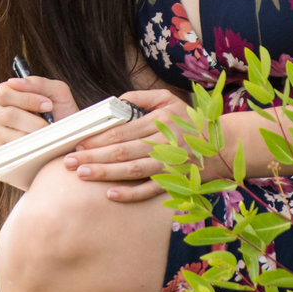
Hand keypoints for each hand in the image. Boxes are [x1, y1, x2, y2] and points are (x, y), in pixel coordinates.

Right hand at [0, 72, 74, 190]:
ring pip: (13, 135)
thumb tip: (13, 82)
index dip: (27, 99)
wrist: (70, 139)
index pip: (4, 93)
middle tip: (50, 123)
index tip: (48, 105)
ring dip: (35, 136)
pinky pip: (13, 153)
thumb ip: (37, 83)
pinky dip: (31, 150)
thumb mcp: (56, 92)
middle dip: (33, 120)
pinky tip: (42, 147)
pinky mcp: (2, 154)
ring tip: (49, 136)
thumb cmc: (61, 112)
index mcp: (5, 95)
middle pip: (7, 115)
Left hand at [60, 88, 186, 201]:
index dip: (99, 138)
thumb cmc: (189, 121)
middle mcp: (165, 143)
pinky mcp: (175, 182)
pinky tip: (111, 194)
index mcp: (161, 121)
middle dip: (94, 156)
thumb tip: (115, 102)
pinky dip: (131, 194)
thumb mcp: (169, 100)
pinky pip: (150, 190)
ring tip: (82, 175)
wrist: (223, 145)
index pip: (124, 131)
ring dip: (106, 173)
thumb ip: (141, 97)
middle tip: (69, 161)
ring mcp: (170, 165)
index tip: (78, 142)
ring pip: (133, 171)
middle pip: (124, 151)